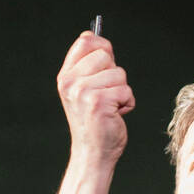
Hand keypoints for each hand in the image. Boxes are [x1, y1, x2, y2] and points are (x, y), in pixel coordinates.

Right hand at [55, 28, 135, 171]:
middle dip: (114, 74)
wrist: (92, 153)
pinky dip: (128, 103)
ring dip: (122, 91)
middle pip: (106, 55)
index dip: (102, 47)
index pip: (85, 41)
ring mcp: (83, 92)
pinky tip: (116, 115)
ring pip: (119, 74)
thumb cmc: (94, 122)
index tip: (107, 61)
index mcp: (65, 77)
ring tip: (111, 107)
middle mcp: (70, 82)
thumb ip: (89, 67)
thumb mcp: (84, 90)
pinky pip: (126, 91)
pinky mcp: (99, 102)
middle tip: (107, 95)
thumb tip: (98, 40)